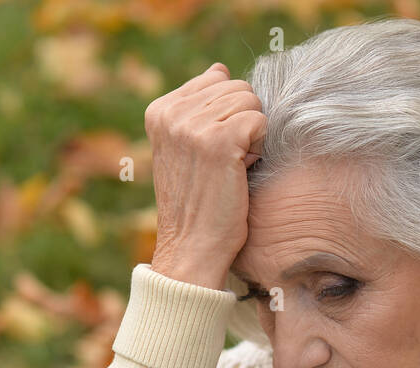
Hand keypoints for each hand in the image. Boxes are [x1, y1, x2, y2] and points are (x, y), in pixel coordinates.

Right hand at [145, 61, 266, 289]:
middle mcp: (171, 114)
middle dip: (241, 123)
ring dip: (251, 136)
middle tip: (224, 162)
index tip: (211, 150)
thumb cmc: (196, 203)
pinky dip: (258, 147)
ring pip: (251, 101)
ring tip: (230, 167)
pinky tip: (240, 171)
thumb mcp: (186, 148)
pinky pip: (260, 120)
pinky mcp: (218, 140)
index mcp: (159, 111)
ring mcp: (193, 126)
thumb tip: (220, 69)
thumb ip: (199, 107)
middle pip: (237, 87)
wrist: (191, 247)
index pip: (216, 79)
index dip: (225, 114)